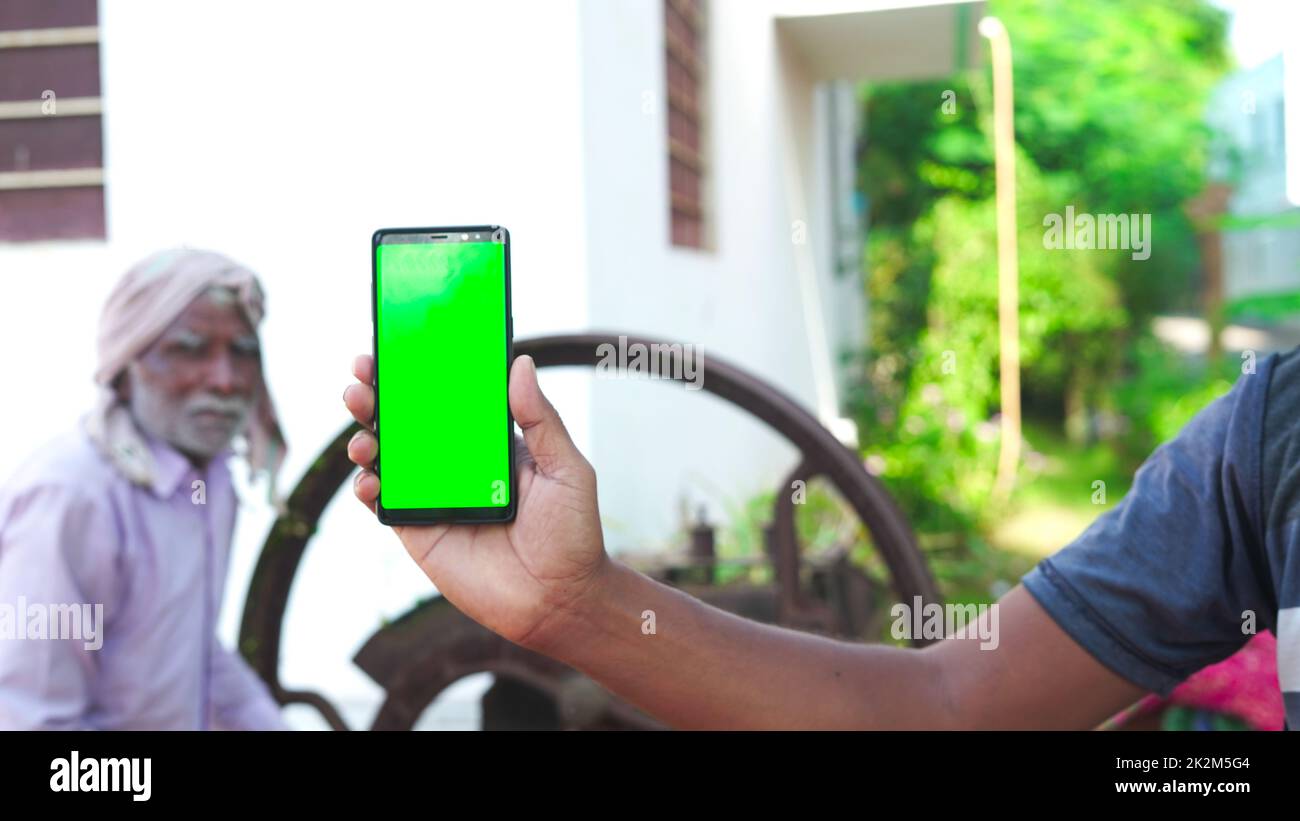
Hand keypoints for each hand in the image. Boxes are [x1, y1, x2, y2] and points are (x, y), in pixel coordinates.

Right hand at [342, 353, 608, 653]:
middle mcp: (456, 463)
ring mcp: (434, 495)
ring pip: (387, 457)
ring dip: (364, 435)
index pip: (448, 397)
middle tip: (361, 376)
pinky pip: (383, 503)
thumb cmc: (573, 533)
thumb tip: (521, 362)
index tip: (398, 345)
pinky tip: (369, 478)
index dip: (420, 372)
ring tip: (362, 425)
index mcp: (489, 441)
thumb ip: (540, 419)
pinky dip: (367, 487)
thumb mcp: (566, 468)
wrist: (561, 600)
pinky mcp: (419, 530)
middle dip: (377, 395)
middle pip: (407, 420)